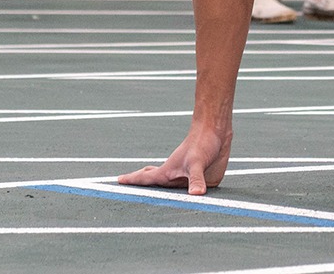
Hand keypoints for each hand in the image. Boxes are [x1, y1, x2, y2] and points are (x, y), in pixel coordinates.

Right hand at [117, 122, 231, 194]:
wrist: (216, 132)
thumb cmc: (201, 143)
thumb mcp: (197, 162)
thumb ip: (196, 179)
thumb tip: (197, 194)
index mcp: (168, 173)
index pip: (145, 179)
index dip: (131, 180)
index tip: (117, 180)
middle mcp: (176, 178)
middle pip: (155, 188)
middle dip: (143, 191)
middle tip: (127, 196)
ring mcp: (188, 180)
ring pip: (173, 193)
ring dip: (164, 197)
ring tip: (152, 201)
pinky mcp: (203, 182)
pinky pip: (193, 193)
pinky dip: (187, 198)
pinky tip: (186, 200)